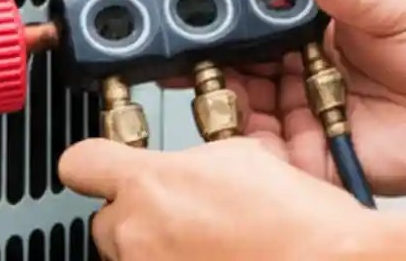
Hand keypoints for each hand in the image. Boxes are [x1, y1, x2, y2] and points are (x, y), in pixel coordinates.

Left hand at [58, 137, 396, 260]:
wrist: (326, 260)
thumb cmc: (296, 220)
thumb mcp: (244, 155)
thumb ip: (195, 155)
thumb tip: (183, 162)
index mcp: (150, 183)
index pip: (79, 161)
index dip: (96, 158)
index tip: (105, 159)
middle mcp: (136, 233)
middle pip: (107, 215)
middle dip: (139, 211)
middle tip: (186, 211)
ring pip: (129, 252)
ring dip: (157, 244)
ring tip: (208, 240)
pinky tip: (214, 256)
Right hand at [192, 0, 405, 195]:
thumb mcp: (401, 10)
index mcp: (323, 33)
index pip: (259, 30)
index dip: (229, 28)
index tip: (202, 21)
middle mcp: (311, 77)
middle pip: (243, 75)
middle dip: (217, 68)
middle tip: (199, 60)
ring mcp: (315, 120)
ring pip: (250, 118)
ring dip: (228, 108)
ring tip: (220, 93)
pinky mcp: (324, 162)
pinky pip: (278, 162)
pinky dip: (255, 155)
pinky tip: (246, 138)